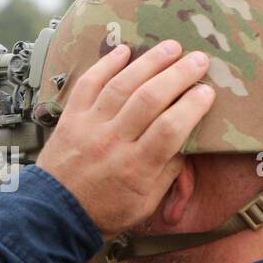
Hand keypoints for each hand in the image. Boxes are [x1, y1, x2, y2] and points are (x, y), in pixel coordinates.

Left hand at [35, 40, 213, 238]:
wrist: (55, 215)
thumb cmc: (105, 211)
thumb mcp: (145, 203)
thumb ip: (168, 172)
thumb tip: (187, 139)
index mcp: (136, 168)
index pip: (170, 128)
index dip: (192, 106)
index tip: (207, 91)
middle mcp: (113, 142)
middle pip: (150, 99)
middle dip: (178, 75)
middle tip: (199, 59)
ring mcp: (89, 127)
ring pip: (122, 85)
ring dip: (149, 62)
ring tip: (171, 47)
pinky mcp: (71, 118)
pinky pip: (89, 84)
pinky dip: (106, 64)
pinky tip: (124, 50)